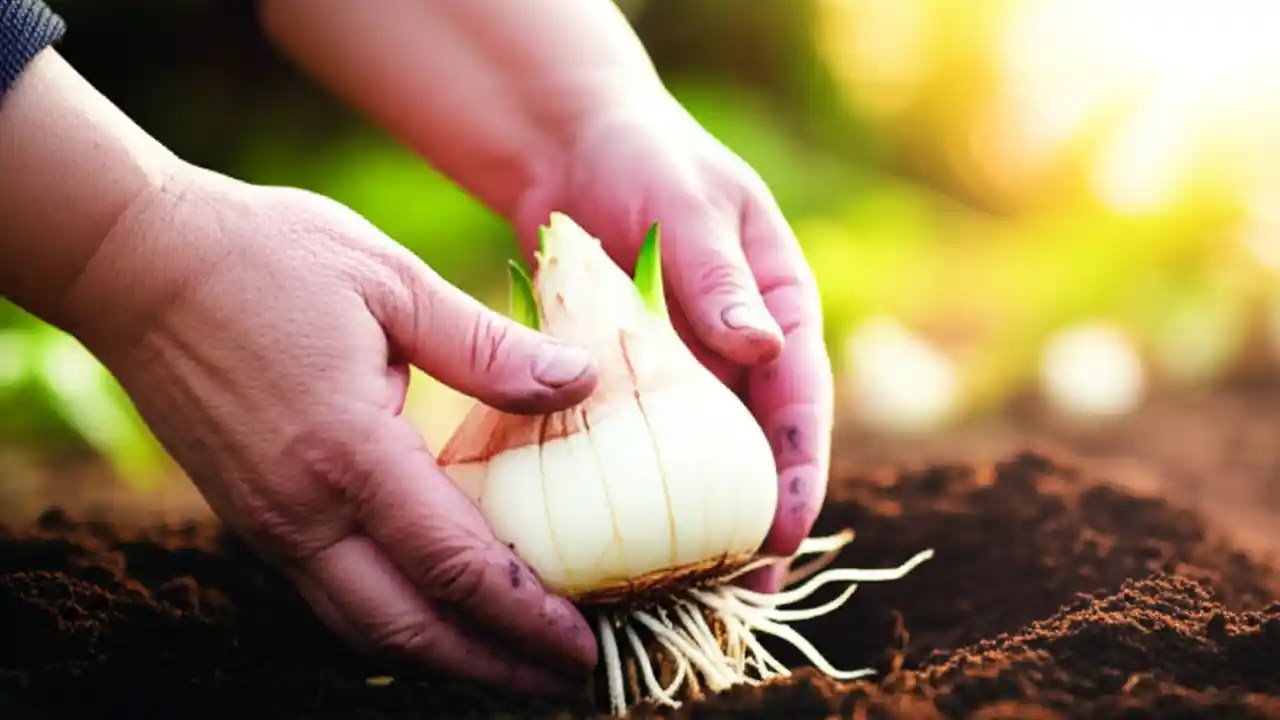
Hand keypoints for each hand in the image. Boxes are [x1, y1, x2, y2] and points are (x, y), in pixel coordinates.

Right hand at [61, 163, 601, 693]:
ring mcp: (267, 523)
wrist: (135, 262)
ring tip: (513, 662)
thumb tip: (582, 380)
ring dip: (444, 655)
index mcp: (347, 451)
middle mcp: (301, 510)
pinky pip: (331, 596)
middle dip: (493, 666)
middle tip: (567, 678)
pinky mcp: (252, 516)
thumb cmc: (266, 257)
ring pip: (364, 626)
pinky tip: (437, 609)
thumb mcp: (390, 281)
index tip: (585, 645)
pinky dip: (395, 621)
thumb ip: (487, 346)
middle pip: (409, 627)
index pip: (455, 566)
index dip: (527, 616)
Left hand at [511, 95, 833, 591]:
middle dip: (760, 523)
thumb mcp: (686, 206)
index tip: (786, 530)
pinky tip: (624, 540)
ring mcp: (692, 368)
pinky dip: (643, 491)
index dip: (801, 469)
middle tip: (747, 594)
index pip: (803, 399)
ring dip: (705, 523)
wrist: (573, 151)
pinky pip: (645, 443)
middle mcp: (746, 349)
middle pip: (763, 448)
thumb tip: (762, 347)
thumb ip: (718, 275)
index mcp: (781, 307)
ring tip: (693, 594)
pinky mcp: (636, 380)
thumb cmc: (643, 160)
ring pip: (707, 460)